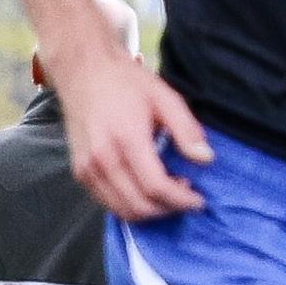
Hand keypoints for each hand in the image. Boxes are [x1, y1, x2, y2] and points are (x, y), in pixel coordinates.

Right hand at [49, 37, 211, 220]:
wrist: (83, 72)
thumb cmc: (125, 83)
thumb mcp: (164, 98)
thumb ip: (187, 130)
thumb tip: (205, 159)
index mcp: (126, 139)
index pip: (156, 186)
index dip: (181, 199)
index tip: (199, 199)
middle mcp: (102, 159)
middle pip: (140, 205)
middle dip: (169, 209)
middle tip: (186, 197)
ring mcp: (87, 168)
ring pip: (123, 210)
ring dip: (150, 212)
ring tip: (167, 196)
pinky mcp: (80, 172)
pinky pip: (107, 203)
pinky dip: (129, 206)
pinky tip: (144, 192)